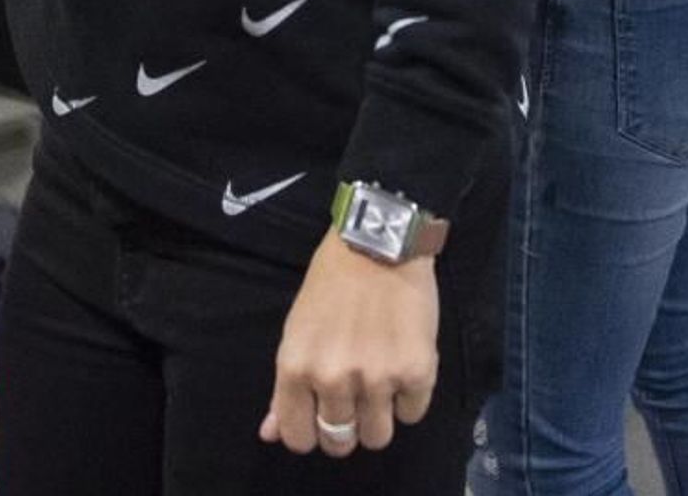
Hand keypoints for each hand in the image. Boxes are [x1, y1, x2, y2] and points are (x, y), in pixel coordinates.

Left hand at [260, 234, 440, 456]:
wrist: (378, 244)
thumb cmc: (330, 285)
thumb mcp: (295, 333)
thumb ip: (284, 389)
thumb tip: (270, 435)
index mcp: (296, 369)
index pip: (298, 438)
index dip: (311, 434)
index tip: (321, 418)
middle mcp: (333, 379)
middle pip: (340, 442)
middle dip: (347, 430)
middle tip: (354, 401)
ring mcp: (377, 378)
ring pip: (378, 437)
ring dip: (379, 418)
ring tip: (380, 384)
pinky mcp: (417, 372)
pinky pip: (413, 414)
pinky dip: (409, 397)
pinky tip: (403, 366)